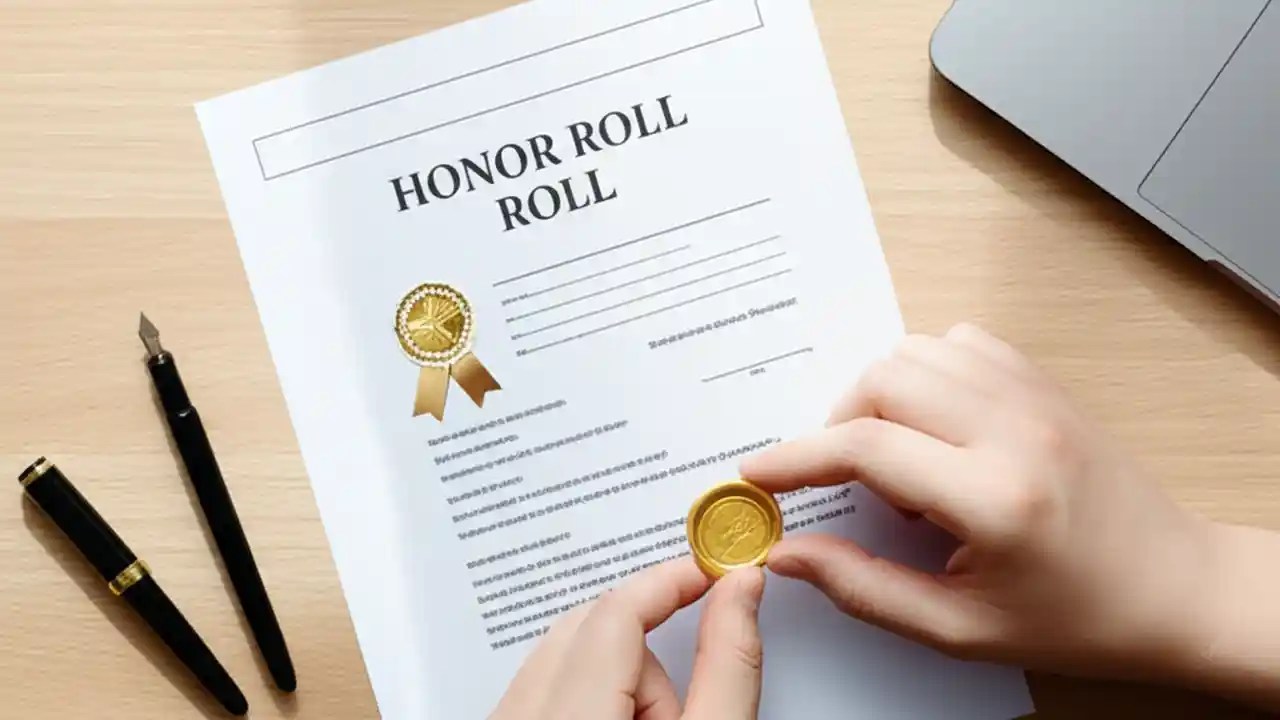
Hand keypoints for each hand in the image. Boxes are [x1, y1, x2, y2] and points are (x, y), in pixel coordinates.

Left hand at [490, 557, 765, 719]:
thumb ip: (728, 665)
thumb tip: (740, 587)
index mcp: (569, 717)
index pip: (614, 612)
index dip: (670, 583)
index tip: (713, 573)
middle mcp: (518, 717)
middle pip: (588, 631)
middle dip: (647, 664)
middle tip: (680, 714)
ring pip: (564, 660)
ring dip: (618, 689)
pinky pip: (541, 689)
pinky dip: (587, 702)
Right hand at [741, 323, 1215, 680]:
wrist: (1176, 590)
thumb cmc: (1078, 619)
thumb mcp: (961, 628)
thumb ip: (864, 589)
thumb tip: (789, 555)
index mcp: (995, 498)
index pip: (866, 448)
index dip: (796, 458)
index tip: (759, 474)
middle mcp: (1016, 430)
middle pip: (884, 380)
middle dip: (841, 424)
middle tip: (849, 479)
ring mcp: (1037, 397)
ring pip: (918, 349)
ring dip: (884, 394)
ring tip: (900, 456)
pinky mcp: (1047, 384)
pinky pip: (962, 342)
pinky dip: (928, 372)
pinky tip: (937, 426)